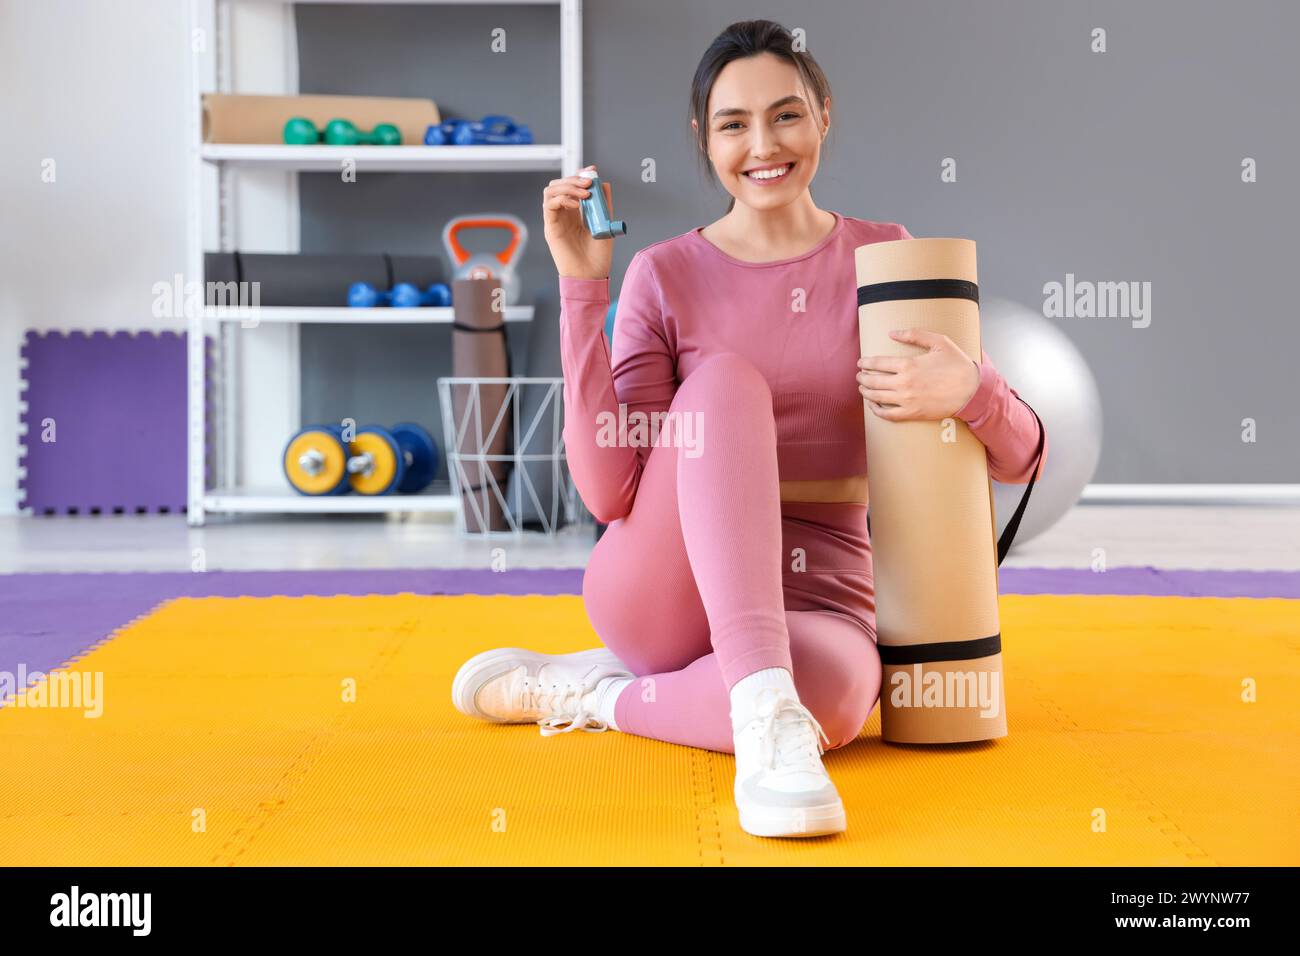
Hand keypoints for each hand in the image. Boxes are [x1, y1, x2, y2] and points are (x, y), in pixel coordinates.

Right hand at [543, 164, 614, 280]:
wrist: (591, 275)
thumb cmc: (598, 255)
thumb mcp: (605, 224)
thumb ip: (604, 205)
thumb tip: (604, 184)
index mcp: (575, 212)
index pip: (571, 186)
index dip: (579, 175)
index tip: (592, 172)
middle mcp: (563, 214)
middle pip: (558, 185)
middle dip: (573, 178)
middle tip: (589, 182)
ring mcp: (555, 220)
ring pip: (550, 191)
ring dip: (568, 186)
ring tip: (584, 193)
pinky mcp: (550, 228)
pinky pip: (549, 205)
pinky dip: (562, 199)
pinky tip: (577, 205)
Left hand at [857, 328, 980, 421]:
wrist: (972, 390)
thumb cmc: (957, 364)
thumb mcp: (939, 342)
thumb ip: (914, 334)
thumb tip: (892, 333)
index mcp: (908, 364)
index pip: (877, 363)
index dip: (866, 362)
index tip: (861, 362)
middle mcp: (904, 383)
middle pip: (873, 380)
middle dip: (862, 377)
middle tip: (859, 375)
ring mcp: (907, 400)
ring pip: (877, 397)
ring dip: (866, 392)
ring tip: (862, 387)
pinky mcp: (912, 413)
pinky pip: (888, 414)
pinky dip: (876, 410)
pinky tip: (873, 405)